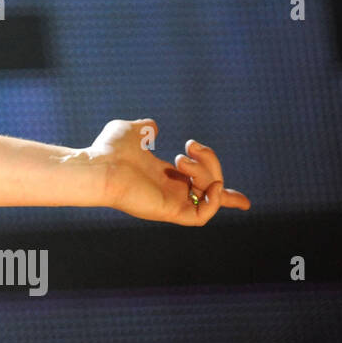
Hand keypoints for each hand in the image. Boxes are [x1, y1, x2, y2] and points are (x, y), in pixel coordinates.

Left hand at [88, 118, 251, 224]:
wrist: (97, 165)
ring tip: (179, 158)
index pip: (197, 189)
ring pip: (210, 194)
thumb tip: (153, 127)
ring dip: (206, 171)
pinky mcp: (170, 213)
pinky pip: (203, 215)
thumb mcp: (130, 130)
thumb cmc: (108, 150)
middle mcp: (169, 193)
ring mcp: (170, 204)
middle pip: (211, 185)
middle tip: (190, 145)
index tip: (244, 201)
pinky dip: (214, 199)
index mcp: (162, 177)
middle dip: (211, 162)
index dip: (221, 192)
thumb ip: (145, 128)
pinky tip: (207, 183)